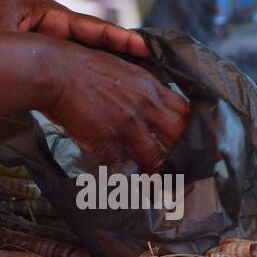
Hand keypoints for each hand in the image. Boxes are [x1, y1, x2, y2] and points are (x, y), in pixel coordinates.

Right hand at [40, 43, 189, 173]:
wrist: (56, 71)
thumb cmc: (83, 68)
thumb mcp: (122, 69)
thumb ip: (142, 89)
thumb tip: (157, 105)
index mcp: (150, 87)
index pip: (186, 113)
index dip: (194, 131)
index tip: (201, 146)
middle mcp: (144, 106)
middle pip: (178, 137)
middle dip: (186, 157)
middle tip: (190, 172)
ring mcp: (126, 124)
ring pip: (155, 158)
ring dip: (157, 173)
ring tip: (159, 187)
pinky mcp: (106, 141)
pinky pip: (119, 163)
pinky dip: (118, 167)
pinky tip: (118, 175)